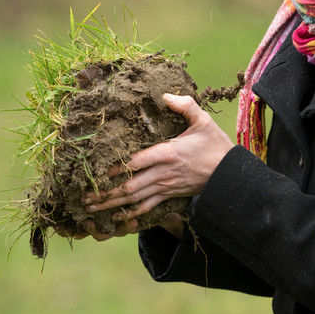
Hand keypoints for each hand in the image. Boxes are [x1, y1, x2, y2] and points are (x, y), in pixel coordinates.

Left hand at [83, 93, 233, 224]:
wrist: (230, 172)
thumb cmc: (216, 145)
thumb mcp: (203, 121)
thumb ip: (185, 105)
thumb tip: (165, 96)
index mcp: (168, 153)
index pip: (136, 162)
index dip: (115, 168)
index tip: (95, 172)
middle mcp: (164, 173)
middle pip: (130, 186)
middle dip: (105, 193)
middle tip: (84, 197)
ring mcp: (166, 186)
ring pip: (135, 199)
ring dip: (112, 204)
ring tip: (91, 207)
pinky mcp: (170, 194)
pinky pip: (148, 207)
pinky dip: (131, 214)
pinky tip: (117, 217)